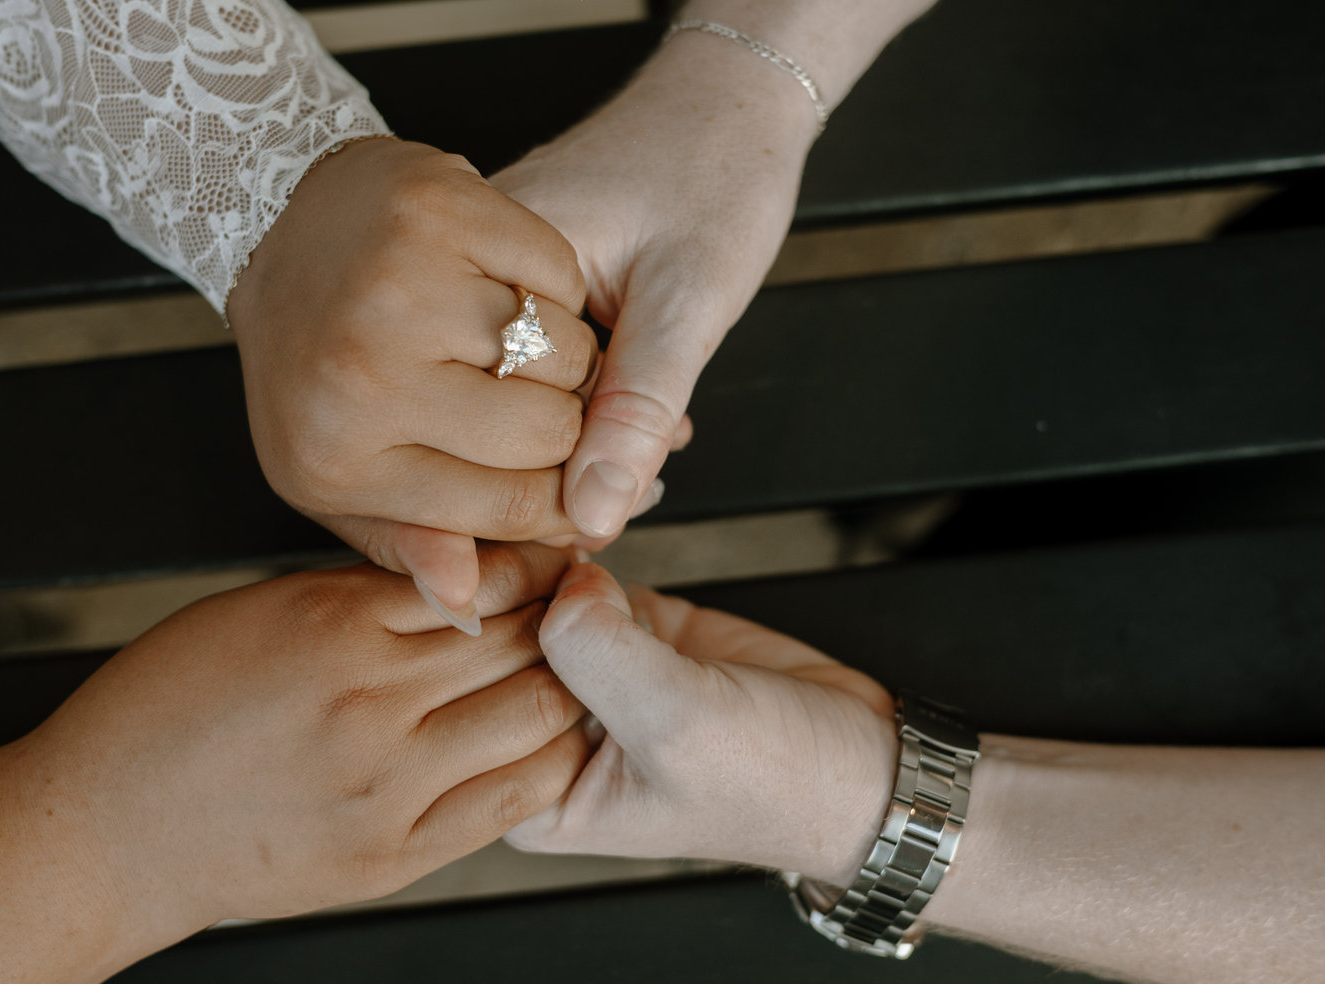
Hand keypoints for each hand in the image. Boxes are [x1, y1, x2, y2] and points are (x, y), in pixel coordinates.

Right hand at [26, 543, 586, 968]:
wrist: (104, 831)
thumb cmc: (167, 705)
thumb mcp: (259, 609)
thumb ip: (362, 591)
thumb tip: (463, 576)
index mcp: (335, 622)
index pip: (486, 580)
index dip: (538, 568)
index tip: (558, 565)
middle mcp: (371, 700)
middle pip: (524, 643)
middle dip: (568, 622)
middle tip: (590, 613)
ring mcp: (387, 785)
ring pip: (537, 716)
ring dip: (570, 689)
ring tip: (582, 674)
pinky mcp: (392, 855)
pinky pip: (510, 802)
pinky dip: (548, 763)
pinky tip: (556, 741)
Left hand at [228, 138, 596, 629]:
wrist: (275, 231)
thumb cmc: (319, 367)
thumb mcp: (342, 476)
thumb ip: (411, 542)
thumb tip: (469, 602)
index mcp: (338, 460)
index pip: (514, 507)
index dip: (564, 500)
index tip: (574, 480)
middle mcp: (360, 378)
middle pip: (551, 433)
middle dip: (566, 420)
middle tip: (539, 397)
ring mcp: (394, 286)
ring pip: (566, 354)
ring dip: (565, 352)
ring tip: (517, 343)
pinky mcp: (432, 209)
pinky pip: (558, 275)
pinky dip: (554, 283)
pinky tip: (508, 282)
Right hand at [492, 36, 815, 539]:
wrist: (725, 105)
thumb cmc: (714, 176)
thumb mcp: (689, 302)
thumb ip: (639, 410)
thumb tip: (591, 516)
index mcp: (485, 261)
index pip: (486, 420)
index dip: (548, 481)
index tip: (614, 501)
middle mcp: (460, 274)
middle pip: (482, 422)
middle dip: (564, 467)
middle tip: (644, 471)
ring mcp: (476, 283)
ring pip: (502, 406)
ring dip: (572, 440)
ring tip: (646, 434)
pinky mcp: (504, 293)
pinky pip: (520, 374)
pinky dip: (573, 406)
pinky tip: (626, 412)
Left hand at [506, 562, 895, 884]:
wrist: (860, 761)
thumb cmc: (774, 782)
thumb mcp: (677, 725)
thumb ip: (600, 653)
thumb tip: (558, 578)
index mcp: (534, 795)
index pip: (463, 707)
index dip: (472, 635)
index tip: (481, 579)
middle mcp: (545, 737)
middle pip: (488, 648)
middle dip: (506, 587)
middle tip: (530, 541)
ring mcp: (582, 679)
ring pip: (527, 604)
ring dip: (542, 559)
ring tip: (566, 530)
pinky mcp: (621, 631)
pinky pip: (574, 580)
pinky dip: (580, 550)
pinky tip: (592, 529)